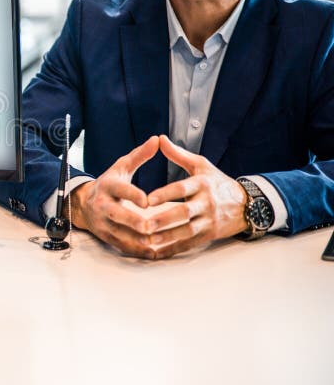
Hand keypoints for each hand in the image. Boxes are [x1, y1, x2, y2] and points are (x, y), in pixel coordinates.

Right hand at [71, 136, 159, 257]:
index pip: (120, 190)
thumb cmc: (109, 184)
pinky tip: (154, 252)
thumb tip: (156, 139)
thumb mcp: (121, 167)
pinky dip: (138, 250)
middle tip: (150, 226)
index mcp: (109, 186)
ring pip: (120, 234)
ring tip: (157, 242)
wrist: (83, 204)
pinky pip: (122, 246)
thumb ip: (140, 156)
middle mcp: (103, 205)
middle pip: (117, 215)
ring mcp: (103, 223)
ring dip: (139, 239)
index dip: (133, 195)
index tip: (147, 200)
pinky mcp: (106, 237)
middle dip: (134, 221)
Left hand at [144, 135, 248, 258]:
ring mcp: (209, 220)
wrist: (247, 204)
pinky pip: (190, 243)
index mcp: (202, 184)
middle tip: (145, 224)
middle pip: (184, 213)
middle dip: (164, 219)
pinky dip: (174, 249)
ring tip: (148, 240)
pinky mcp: (209, 234)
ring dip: (167, 237)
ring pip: (187, 231)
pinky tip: (158, 252)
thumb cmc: (217, 182)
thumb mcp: (201, 165)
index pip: (182, 188)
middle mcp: (206, 203)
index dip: (165, 194)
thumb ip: (178, 154)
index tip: (147, 199)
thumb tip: (159, 139)